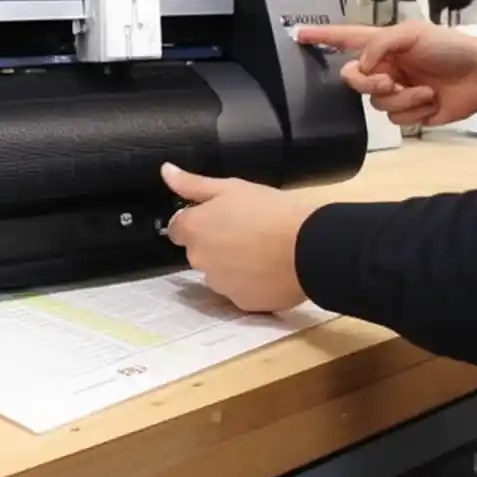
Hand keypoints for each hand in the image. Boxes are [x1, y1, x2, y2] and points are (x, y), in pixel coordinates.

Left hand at [162, 163, 313, 312]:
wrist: (310, 247)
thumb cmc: (271, 211)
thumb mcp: (231, 187)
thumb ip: (193, 184)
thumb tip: (166, 172)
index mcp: (194, 229)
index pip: (178, 228)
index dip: (197, 221)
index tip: (219, 217)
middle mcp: (199, 260)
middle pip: (199, 251)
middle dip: (215, 243)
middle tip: (246, 231)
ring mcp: (220, 284)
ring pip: (218, 273)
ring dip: (231, 265)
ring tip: (261, 251)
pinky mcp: (241, 303)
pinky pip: (239, 291)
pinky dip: (250, 283)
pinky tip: (269, 270)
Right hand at [296, 21, 476, 126]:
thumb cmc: (452, 47)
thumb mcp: (415, 33)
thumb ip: (381, 43)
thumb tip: (363, 65)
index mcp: (382, 45)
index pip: (344, 39)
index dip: (321, 37)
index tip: (298, 35)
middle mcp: (384, 67)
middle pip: (353, 79)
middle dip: (369, 82)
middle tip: (390, 80)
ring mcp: (395, 90)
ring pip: (376, 102)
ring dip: (403, 98)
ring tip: (425, 91)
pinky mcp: (409, 112)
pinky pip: (395, 118)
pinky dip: (414, 111)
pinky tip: (430, 101)